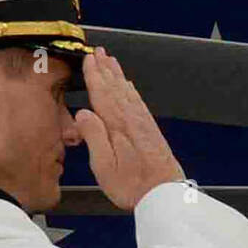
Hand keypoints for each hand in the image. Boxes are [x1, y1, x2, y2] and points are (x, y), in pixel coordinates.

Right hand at [74, 46, 184, 210]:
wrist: (165, 196)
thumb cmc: (134, 186)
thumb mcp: (104, 166)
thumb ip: (93, 136)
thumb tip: (83, 114)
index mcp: (118, 125)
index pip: (102, 93)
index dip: (95, 74)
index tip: (88, 59)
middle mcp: (133, 120)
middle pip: (116, 87)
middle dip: (106, 68)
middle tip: (99, 51)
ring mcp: (144, 124)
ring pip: (128, 92)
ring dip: (118, 76)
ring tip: (111, 62)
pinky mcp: (151, 132)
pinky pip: (139, 103)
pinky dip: (131, 91)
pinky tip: (129, 88)